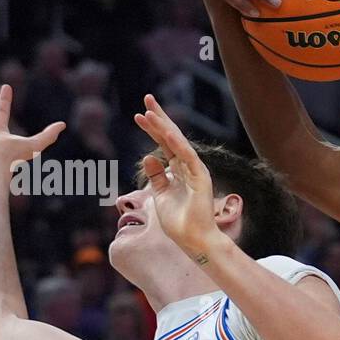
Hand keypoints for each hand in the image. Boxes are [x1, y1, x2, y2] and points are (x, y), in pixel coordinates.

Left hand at [132, 95, 220, 259]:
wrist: (193, 240)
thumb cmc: (179, 222)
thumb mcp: (161, 195)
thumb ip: (156, 176)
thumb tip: (148, 156)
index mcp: (179, 170)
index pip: (164, 144)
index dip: (152, 129)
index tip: (139, 115)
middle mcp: (188, 167)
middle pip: (171, 137)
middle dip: (159, 118)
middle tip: (147, 98)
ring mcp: (195, 171)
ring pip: (177, 143)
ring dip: (163, 127)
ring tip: (149, 112)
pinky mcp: (200, 178)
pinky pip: (187, 157)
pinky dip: (176, 144)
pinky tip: (166, 131)